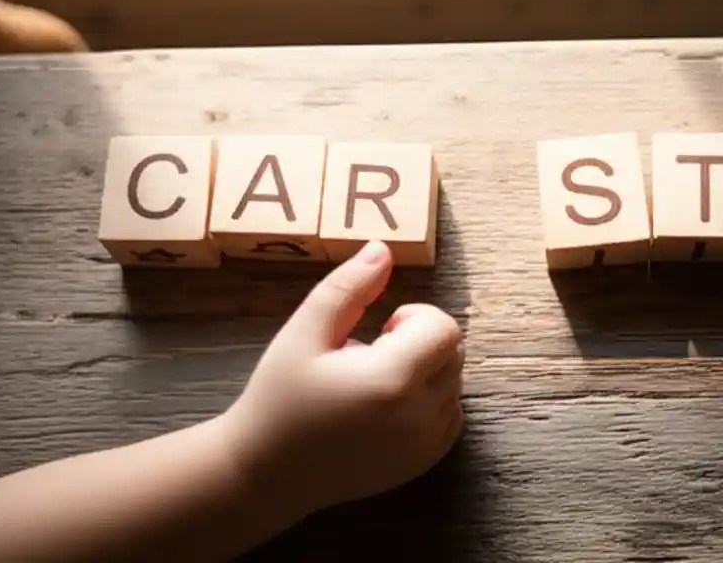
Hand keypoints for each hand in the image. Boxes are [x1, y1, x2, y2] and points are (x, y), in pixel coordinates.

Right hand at [221, 241, 464, 514]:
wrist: (267, 472)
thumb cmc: (280, 398)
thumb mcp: (303, 333)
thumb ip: (347, 287)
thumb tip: (382, 250)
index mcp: (392, 380)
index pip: (444, 329)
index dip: (416, 318)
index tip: (382, 328)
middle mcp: (418, 416)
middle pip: (454, 353)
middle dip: (422, 341)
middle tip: (375, 352)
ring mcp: (424, 445)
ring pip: (455, 384)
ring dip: (426, 370)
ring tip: (375, 382)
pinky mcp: (423, 463)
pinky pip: (451, 416)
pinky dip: (432, 401)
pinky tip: (388, 404)